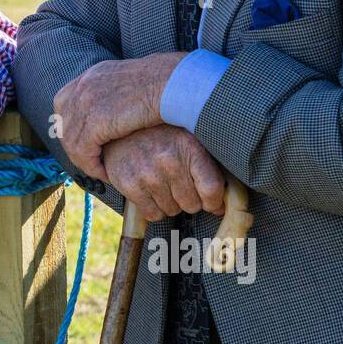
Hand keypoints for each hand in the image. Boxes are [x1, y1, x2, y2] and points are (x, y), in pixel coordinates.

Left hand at [54, 52, 185, 181]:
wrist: (177, 82)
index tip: (86, 143)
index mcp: (93, 74)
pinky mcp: (97, 120)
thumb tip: (114, 110)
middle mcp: (85, 85)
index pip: (64, 102)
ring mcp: (88, 100)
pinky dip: (93, 166)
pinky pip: (83, 151)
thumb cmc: (169, 85)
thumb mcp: (132, 84)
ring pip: (72, 140)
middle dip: (75, 145)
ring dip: (85, 160)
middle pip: (64, 122)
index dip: (71, 125)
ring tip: (101, 171)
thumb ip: (116, 96)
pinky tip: (107, 173)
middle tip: (92, 162)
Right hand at [101, 125, 225, 221]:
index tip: (210, 201)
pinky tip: (149, 189)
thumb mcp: (187, 140)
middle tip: (177, 183)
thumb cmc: (161, 137)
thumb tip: (222, 207)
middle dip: (188, 199)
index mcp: (190, 147)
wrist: (120, 129)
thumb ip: (208, 168)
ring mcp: (147, 173)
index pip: (212, 189)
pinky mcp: (129, 184)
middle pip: (192, 205)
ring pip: (172, 211)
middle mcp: (169, 160)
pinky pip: (153, 214)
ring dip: (169, 203)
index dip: (214, 202)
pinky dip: (153, 208)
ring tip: (161, 182)